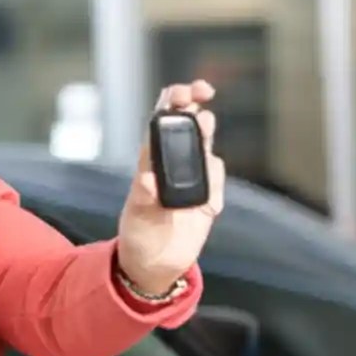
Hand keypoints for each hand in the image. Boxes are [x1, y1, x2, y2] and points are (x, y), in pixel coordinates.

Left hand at [115, 79, 225, 294]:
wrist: (156, 264)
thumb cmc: (139, 236)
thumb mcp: (138, 217)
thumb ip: (144, 198)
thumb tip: (147, 180)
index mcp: (149, 162)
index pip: (160, 122)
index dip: (172, 100)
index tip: (184, 91)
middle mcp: (171, 165)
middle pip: (186, 124)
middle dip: (195, 103)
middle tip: (204, 92)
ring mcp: (191, 178)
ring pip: (203, 146)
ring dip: (206, 136)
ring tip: (205, 128)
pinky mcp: (207, 196)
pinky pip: (217, 177)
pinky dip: (217, 184)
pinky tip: (208, 206)